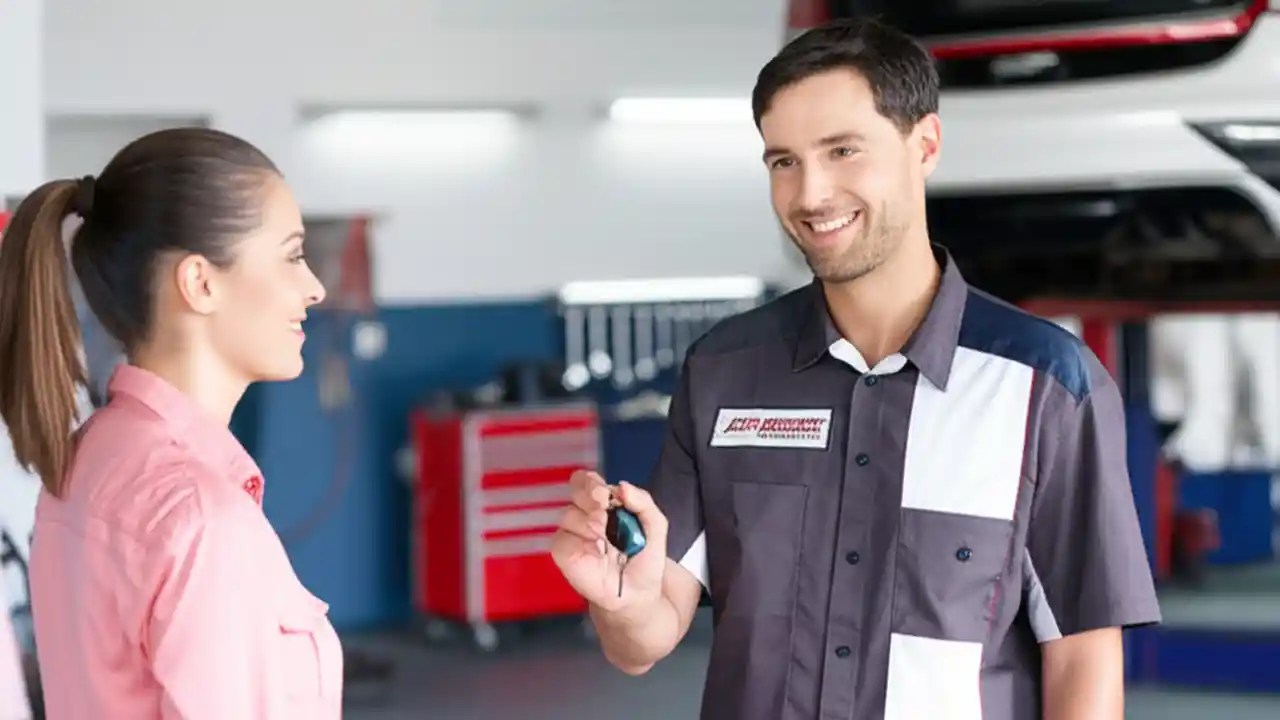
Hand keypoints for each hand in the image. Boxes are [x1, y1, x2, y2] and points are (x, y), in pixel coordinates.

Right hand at [551, 469, 668, 613]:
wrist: (639, 592)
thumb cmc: (643, 560)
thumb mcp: (655, 526)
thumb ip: (644, 502)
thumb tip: (622, 486)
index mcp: (604, 504)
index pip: (587, 481)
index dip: (590, 481)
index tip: (603, 491)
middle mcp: (586, 515)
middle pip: (575, 491)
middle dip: (589, 494)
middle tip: (603, 506)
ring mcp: (574, 534)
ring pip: (568, 514)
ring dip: (587, 520)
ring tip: (604, 536)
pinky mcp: (564, 553)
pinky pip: (561, 538)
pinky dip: (577, 540)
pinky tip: (593, 548)